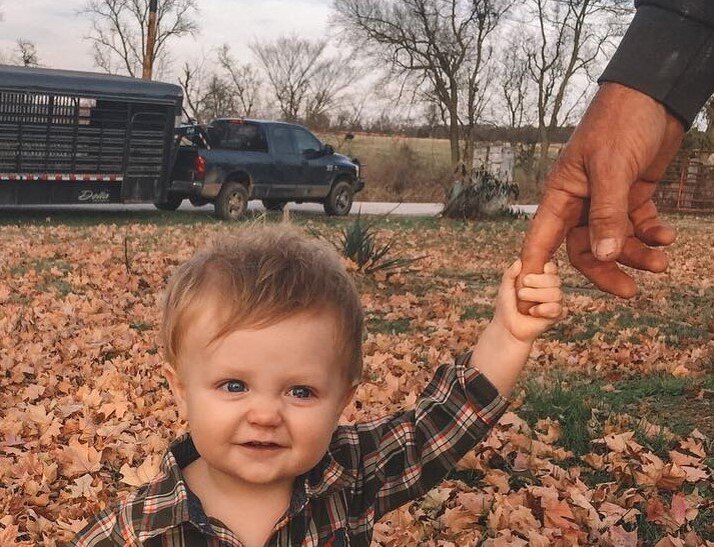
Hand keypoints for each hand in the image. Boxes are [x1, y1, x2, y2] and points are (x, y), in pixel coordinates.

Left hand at [494, 260, 565, 343]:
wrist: (507, 327)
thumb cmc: (506, 306)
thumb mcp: (505, 287)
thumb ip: (510, 273)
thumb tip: (519, 261)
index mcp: (540, 280)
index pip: (552, 269)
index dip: (549, 268)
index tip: (540, 269)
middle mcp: (550, 289)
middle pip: (555, 280)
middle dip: (538, 282)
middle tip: (521, 290)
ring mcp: (554, 303)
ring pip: (556, 293)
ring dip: (537, 296)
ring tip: (524, 301)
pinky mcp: (556, 316)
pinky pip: (557, 308)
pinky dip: (542, 310)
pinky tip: (532, 312)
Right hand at [518, 82, 683, 310]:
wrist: (655, 95)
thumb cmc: (621, 124)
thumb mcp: (612, 169)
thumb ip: (608, 214)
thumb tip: (605, 257)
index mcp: (562, 194)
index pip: (542, 239)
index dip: (537, 268)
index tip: (536, 298)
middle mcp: (581, 201)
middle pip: (586, 248)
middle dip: (607, 271)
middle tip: (630, 292)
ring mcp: (607, 199)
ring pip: (615, 241)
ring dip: (637, 254)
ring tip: (662, 262)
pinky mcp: (633, 194)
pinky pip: (638, 225)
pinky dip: (652, 234)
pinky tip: (666, 237)